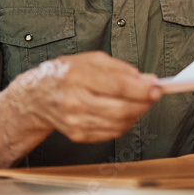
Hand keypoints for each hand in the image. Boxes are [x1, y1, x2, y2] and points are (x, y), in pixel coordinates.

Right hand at [15, 51, 161, 143]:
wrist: (37, 97)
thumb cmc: (65, 74)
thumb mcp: (91, 59)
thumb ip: (121, 69)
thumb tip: (146, 80)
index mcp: (77, 76)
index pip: (117, 87)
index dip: (141, 90)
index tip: (156, 87)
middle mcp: (74, 101)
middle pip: (120, 109)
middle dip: (143, 103)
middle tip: (153, 95)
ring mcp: (75, 121)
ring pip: (118, 124)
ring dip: (136, 114)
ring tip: (140, 102)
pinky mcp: (77, 134)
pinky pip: (110, 133)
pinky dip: (124, 123)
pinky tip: (125, 112)